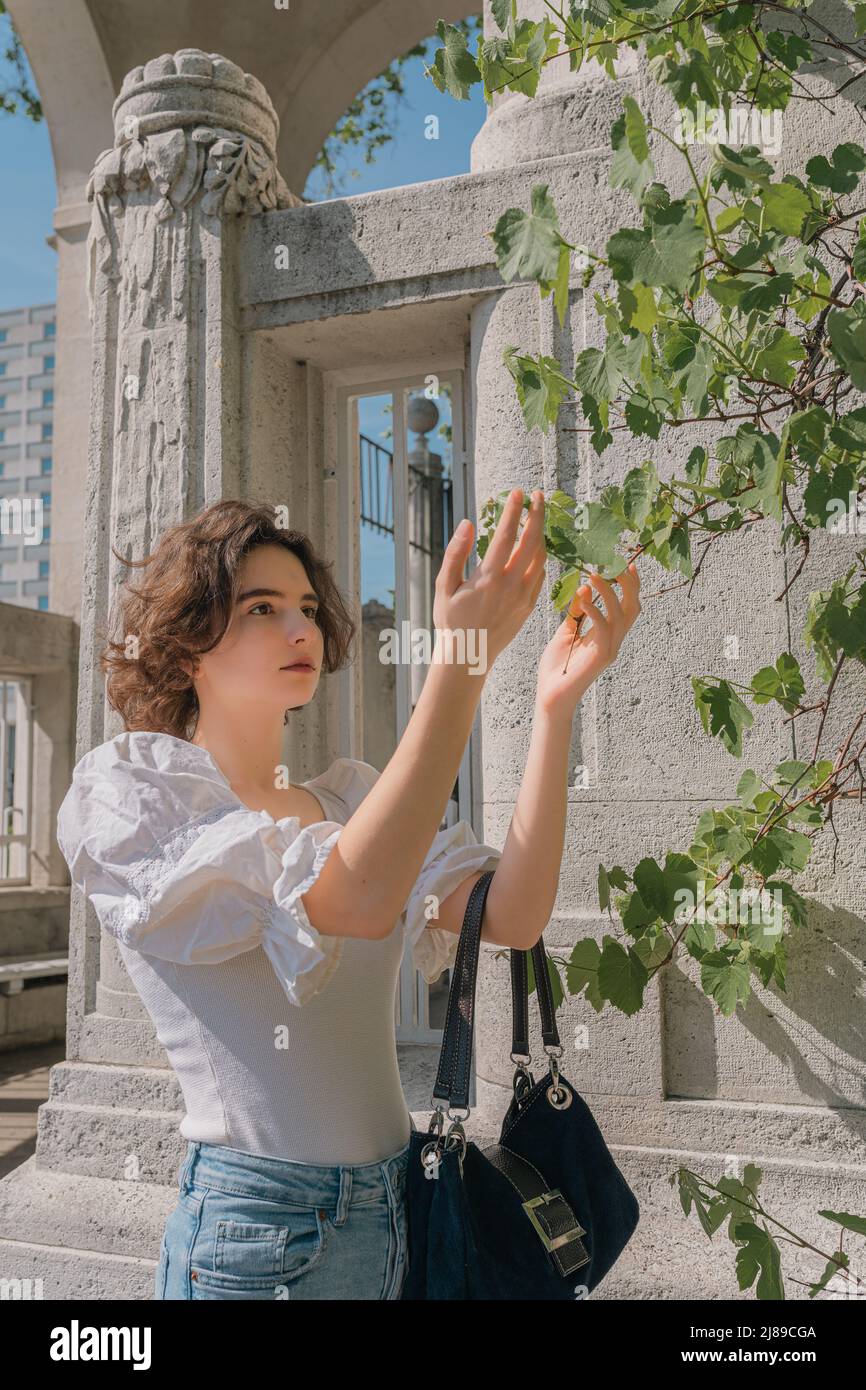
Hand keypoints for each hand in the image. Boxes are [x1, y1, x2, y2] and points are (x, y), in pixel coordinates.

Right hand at [433, 488, 546, 675]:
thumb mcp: (444, 585)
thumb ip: (456, 552)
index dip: (513, 511)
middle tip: (538, 495)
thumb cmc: (451, 620)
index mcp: (489, 578)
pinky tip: (535, 547)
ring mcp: (523, 597)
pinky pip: (540, 575)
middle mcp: (511, 586)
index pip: (506, 536)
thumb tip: (468, 523)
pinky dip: (540, 556)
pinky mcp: (529, 607)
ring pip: (541, 558)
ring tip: (536, 516)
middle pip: (532, 542)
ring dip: (541, 534)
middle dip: (537, 515)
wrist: (468, 655)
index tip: (517, 492)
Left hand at [535, 563, 641, 717]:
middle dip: (628, 584)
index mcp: (608, 634)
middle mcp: (614, 640)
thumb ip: (577, 612)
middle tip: (614, 563)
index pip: (628, 605)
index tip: (626, 563)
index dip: (631, 585)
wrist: (550, 696)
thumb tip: (584, 587)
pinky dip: (596, 610)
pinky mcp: (601, 657)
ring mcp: (610, 649)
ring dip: (609, 592)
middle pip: (633, 607)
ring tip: (594, 574)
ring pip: (621, 614)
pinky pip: (604, 629)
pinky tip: (584, 597)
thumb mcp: (566, 632)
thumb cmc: (557, 667)